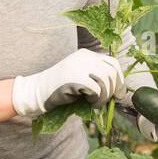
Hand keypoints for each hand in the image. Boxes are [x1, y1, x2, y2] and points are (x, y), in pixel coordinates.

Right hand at [11, 48, 125, 115]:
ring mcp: (80, 66)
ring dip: (105, 97)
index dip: (120, 77)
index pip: (112, 62)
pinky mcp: (76, 78)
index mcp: (86, 55)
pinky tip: (90, 102)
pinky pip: (97, 90)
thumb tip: (120, 90)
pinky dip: (97, 99)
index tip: (120, 92)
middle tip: (109, 100)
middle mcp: (85, 57)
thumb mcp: (81, 76)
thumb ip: (97, 77)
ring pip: (106, 81)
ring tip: (96, 103)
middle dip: (115, 88)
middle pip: (112, 71)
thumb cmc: (61, 88)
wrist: (37, 91)